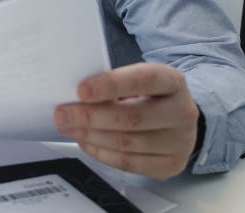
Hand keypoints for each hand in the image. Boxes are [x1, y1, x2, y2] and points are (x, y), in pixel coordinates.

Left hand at [54, 62, 199, 179]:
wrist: (178, 118)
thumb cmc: (149, 95)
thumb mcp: (137, 80)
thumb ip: (113, 84)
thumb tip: (75, 96)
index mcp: (173, 82)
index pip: (144, 80)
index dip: (111, 85)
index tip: (81, 90)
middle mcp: (182, 112)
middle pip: (132, 118)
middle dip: (90, 116)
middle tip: (62, 114)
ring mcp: (180, 142)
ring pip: (127, 143)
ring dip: (91, 136)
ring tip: (69, 128)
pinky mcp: (171, 165)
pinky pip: (129, 163)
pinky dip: (102, 154)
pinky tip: (86, 143)